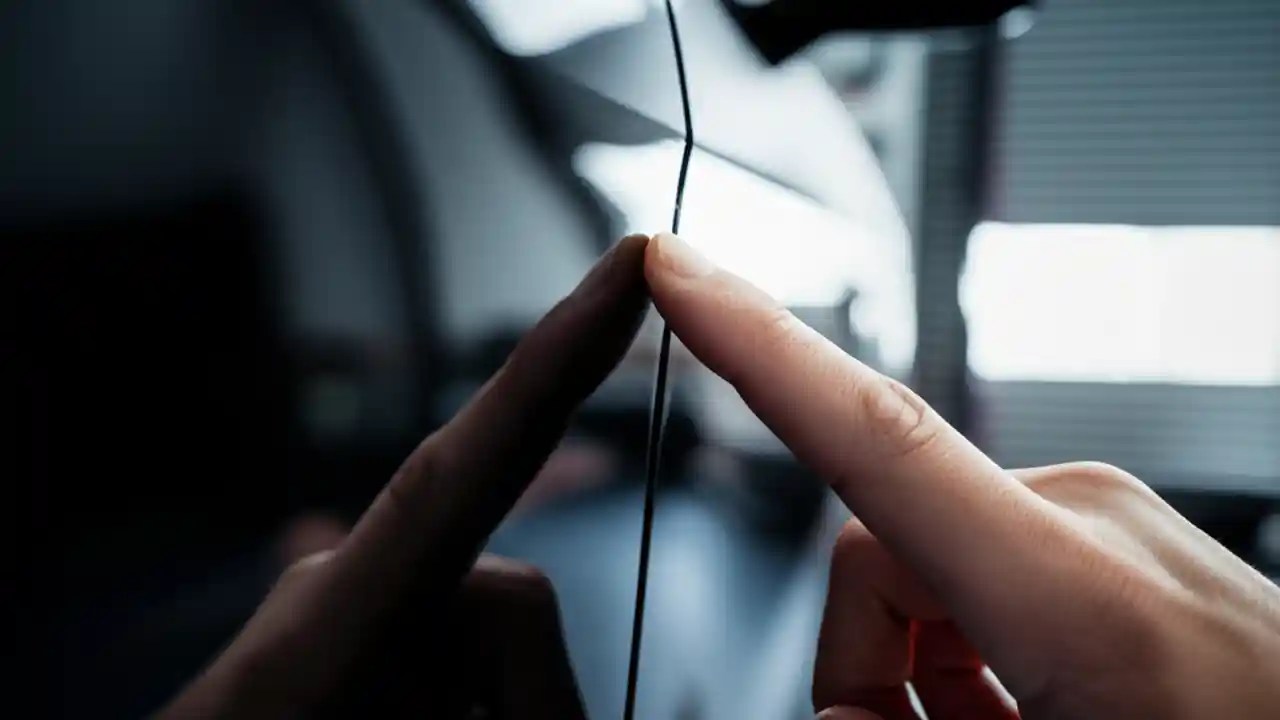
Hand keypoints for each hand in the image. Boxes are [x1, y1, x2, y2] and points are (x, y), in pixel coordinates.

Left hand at [159, 234, 651, 718]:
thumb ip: (492, 710)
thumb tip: (563, 708)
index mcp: (334, 622)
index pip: (461, 468)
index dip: (551, 365)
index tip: (630, 262)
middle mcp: (354, 591)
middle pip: (523, 600)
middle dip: (539, 703)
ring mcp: (363, 614)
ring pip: (512, 641)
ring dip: (511, 713)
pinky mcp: (371, 638)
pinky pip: (480, 663)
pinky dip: (486, 705)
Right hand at [644, 232, 1279, 719]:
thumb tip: (841, 713)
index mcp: (1078, 589)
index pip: (872, 432)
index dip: (754, 342)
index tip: (675, 267)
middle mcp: (1089, 521)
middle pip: (875, 548)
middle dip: (864, 666)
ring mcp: (1110, 525)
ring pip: (922, 564)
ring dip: (922, 670)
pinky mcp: (1120, 542)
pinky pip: (985, 572)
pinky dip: (972, 656)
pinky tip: (1029, 715)